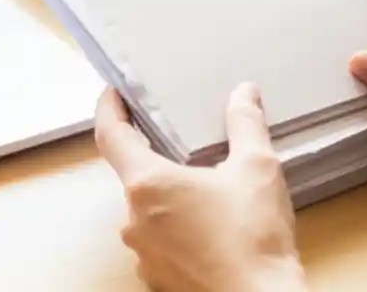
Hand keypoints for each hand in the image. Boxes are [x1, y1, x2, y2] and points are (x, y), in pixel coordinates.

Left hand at [94, 85, 306, 291]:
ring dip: (172, 200)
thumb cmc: (254, 241)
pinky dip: (179, 232)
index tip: (114, 94)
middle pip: (135, 175)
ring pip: (149, 213)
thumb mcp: (257, 168)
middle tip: (189, 147)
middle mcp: (135, 220)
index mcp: (148, 185)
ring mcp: (144, 255)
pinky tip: (212, 232)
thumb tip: (243, 94)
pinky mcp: (157, 279)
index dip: (109, 108)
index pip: (110, 135)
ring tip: (210, 195)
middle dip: (160, 159)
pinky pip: (161, 244)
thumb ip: (246, 124)